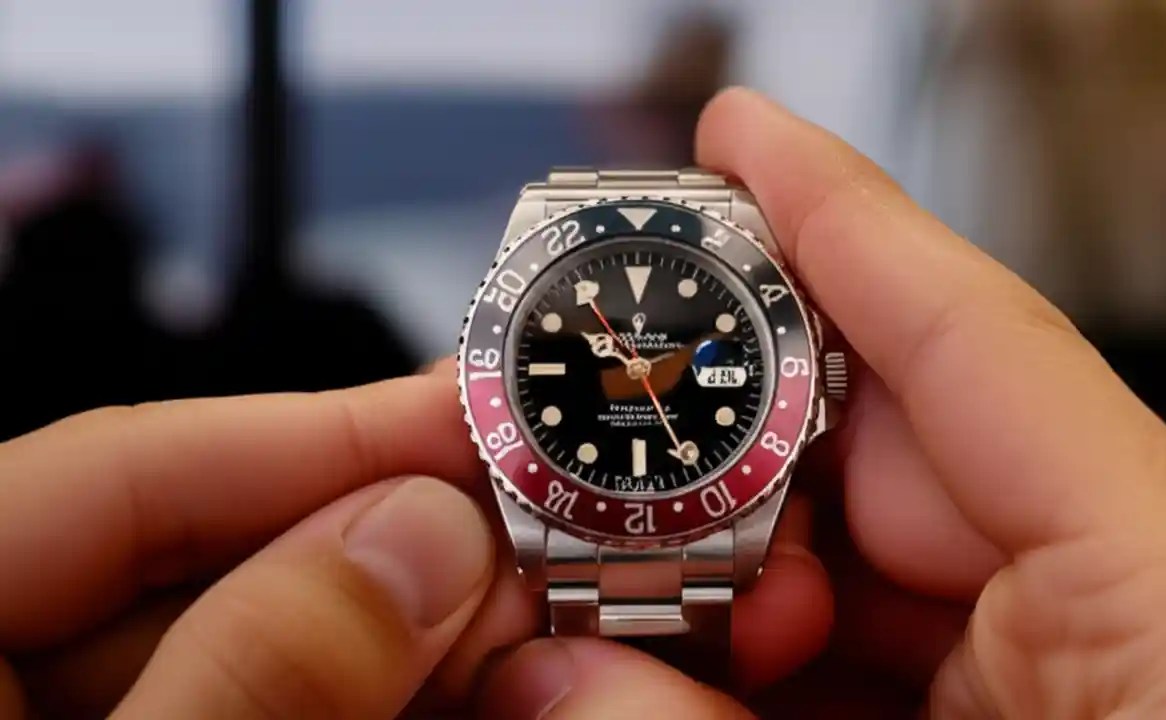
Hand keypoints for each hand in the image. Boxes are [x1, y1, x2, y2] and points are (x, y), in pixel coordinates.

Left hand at [0, 360, 829, 717]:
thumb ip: (256, 676)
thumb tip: (409, 547)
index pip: (131, 463)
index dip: (313, 426)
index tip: (473, 413)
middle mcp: (38, 676)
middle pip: (242, 562)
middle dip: (417, 548)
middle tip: (564, 534)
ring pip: (303, 656)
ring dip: (447, 645)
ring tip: (580, 624)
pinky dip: (416, 711)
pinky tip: (528, 697)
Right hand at [474, 88, 1165, 717]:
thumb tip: (558, 681)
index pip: (981, 346)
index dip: (843, 220)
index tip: (736, 136)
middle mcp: (1125, 619)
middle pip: (881, 462)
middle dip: (710, 451)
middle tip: (563, 458)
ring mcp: (1067, 683)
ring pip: (848, 576)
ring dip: (703, 585)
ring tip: (574, 599)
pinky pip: (859, 666)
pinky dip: (743, 671)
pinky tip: (647, 680)